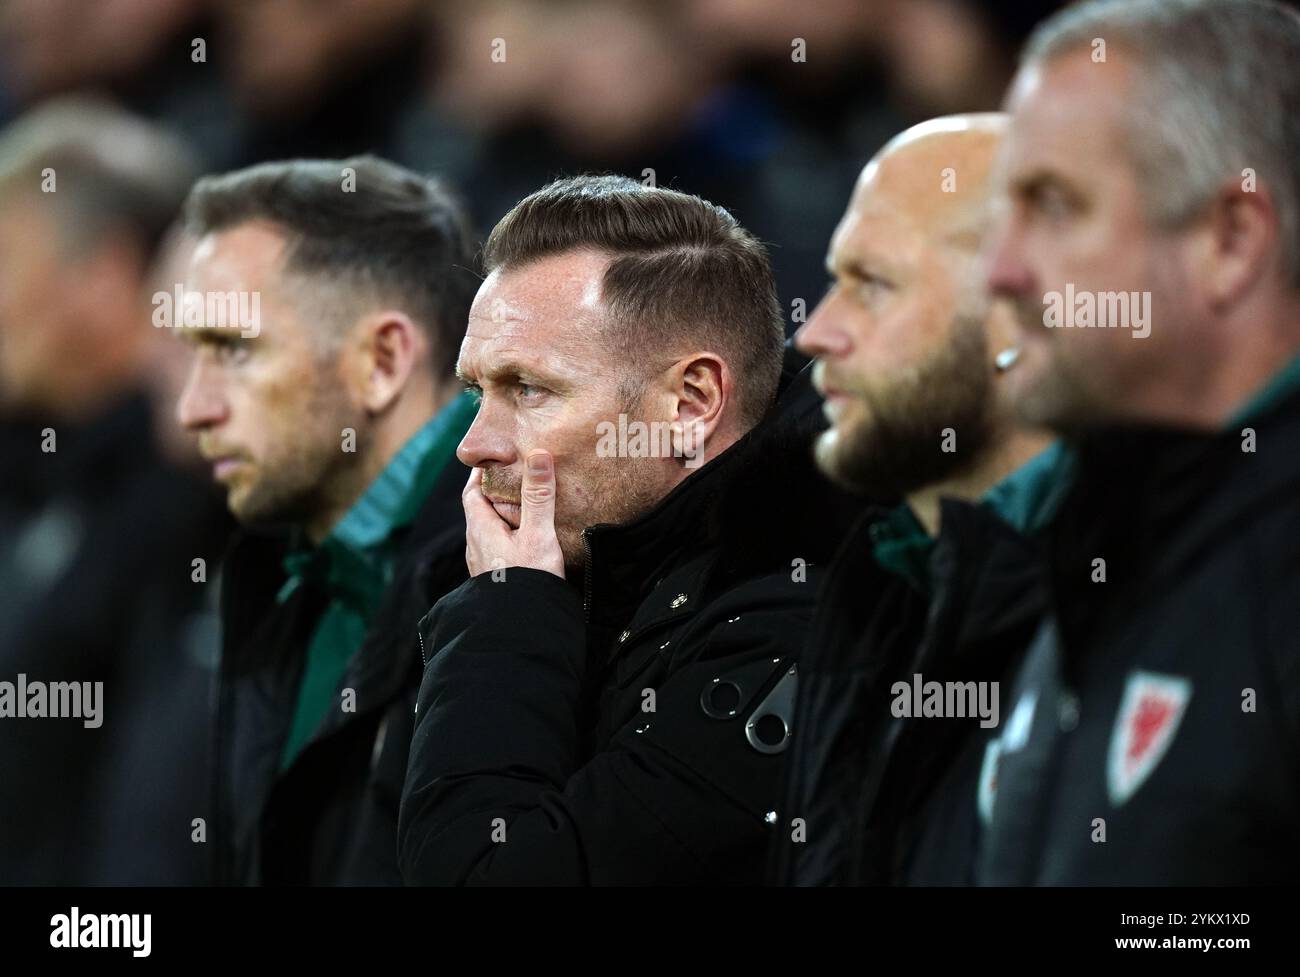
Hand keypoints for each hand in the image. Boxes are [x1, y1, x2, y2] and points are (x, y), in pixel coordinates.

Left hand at [463, 450, 565, 578]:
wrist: (521, 629)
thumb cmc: (528, 580)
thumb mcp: (537, 533)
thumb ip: (538, 496)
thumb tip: (538, 454)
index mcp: (480, 530)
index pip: (472, 493)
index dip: (481, 474)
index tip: (495, 459)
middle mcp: (476, 547)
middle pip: (480, 512)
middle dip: (495, 494)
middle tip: (517, 479)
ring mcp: (485, 566)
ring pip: (489, 533)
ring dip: (503, 518)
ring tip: (526, 508)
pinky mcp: (496, 581)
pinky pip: (498, 551)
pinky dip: (509, 538)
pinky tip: (527, 543)